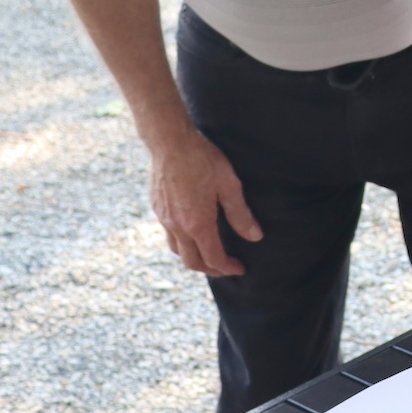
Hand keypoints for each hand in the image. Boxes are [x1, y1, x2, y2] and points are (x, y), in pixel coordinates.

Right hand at [147, 126, 260, 275]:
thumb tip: (255, 236)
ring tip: (209, 254)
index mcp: (197, 224)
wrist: (170, 142)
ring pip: (176, 250)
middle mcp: (177, 226)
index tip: (240, 268)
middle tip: (226, 267)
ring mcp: (163, 218)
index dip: (228, 268)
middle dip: (211, 270)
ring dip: (193, 258)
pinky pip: (168, 235)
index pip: (213, 258)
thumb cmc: (202, 160)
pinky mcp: (156, 208)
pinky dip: (182, 242)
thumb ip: (241, 214)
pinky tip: (192, 232)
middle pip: (191, 262)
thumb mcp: (229, 186)